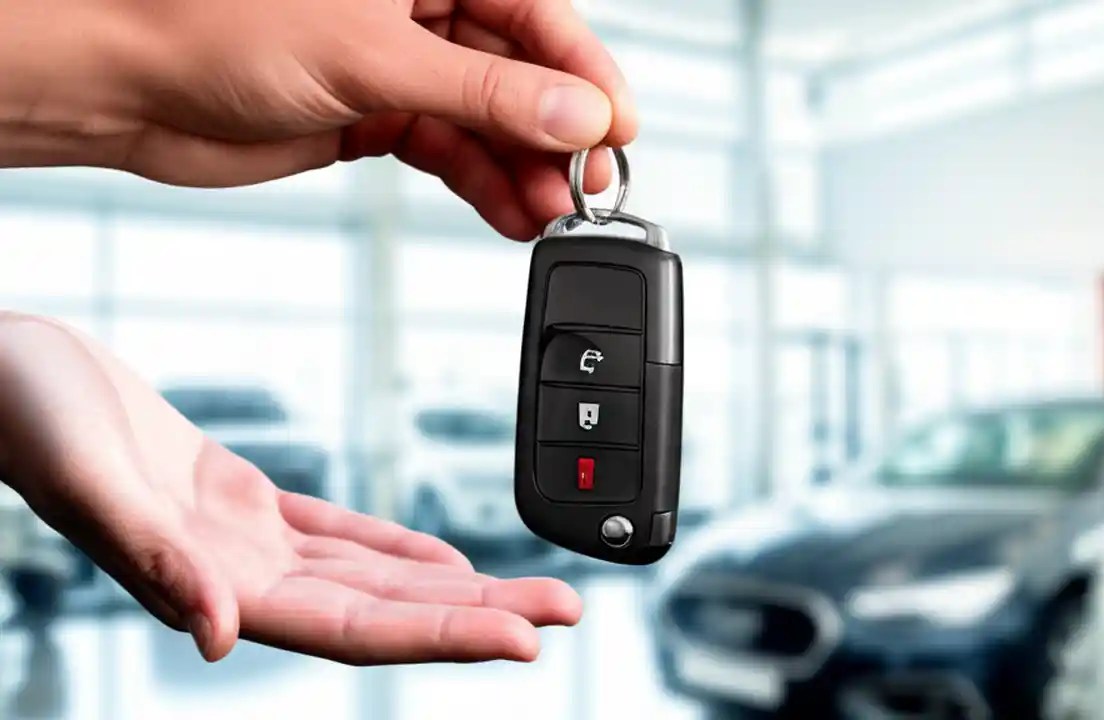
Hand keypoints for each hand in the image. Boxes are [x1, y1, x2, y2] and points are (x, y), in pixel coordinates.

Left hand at [0, 0, 636, 238]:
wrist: (127, 85)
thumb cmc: (217, 26)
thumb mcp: (375, 59)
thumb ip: (485, 92)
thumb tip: (578, 115)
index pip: (535, 10)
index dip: (583, 71)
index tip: (616, 129)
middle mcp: (420, 5)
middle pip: (520, 68)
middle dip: (556, 132)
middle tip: (587, 188)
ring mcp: (399, 62)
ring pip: (488, 118)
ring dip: (522, 169)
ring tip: (550, 216)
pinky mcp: (376, 113)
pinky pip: (449, 149)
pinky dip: (480, 184)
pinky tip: (510, 214)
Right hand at [0, 313, 580, 663]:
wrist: (4, 370)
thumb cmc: (25, 415)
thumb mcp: (88, 479)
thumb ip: (152, 560)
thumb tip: (215, 635)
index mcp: (214, 584)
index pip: (356, 629)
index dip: (444, 637)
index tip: (524, 637)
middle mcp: (239, 575)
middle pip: (387, 611)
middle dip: (480, 613)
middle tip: (564, 611)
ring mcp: (243, 540)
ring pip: (373, 575)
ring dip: (455, 585)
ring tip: (529, 588)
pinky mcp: (238, 499)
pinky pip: (338, 533)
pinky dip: (397, 547)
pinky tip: (445, 558)